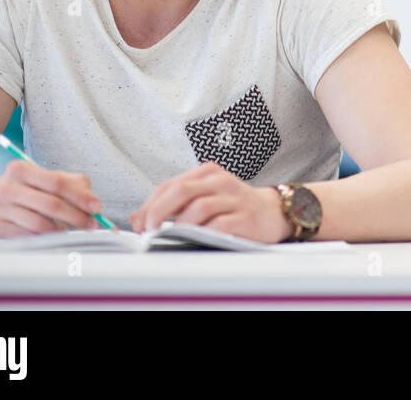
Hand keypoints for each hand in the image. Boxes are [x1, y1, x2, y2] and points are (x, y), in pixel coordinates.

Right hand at [0, 159, 104, 235]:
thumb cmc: (19, 187)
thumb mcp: (39, 177)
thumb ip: (69, 182)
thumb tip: (92, 199)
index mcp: (21, 169)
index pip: (58, 183)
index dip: (80, 196)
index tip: (97, 207)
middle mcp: (7, 187)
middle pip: (51, 205)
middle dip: (77, 216)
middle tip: (91, 224)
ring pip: (40, 224)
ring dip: (62, 229)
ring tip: (71, 228)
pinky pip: (28, 236)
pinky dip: (46, 236)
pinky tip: (53, 232)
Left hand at [129, 162, 289, 241]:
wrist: (273, 212)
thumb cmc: (233, 206)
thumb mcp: (203, 197)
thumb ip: (172, 204)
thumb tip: (137, 217)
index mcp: (207, 173)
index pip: (169, 185)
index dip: (150, 205)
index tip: (140, 223)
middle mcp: (220, 181)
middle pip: (181, 191)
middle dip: (158, 211)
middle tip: (148, 229)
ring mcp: (234, 198)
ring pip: (199, 207)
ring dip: (180, 225)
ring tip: (172, 236)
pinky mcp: (244, 217)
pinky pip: (218, 224)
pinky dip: (202, 233)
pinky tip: (196, 239)